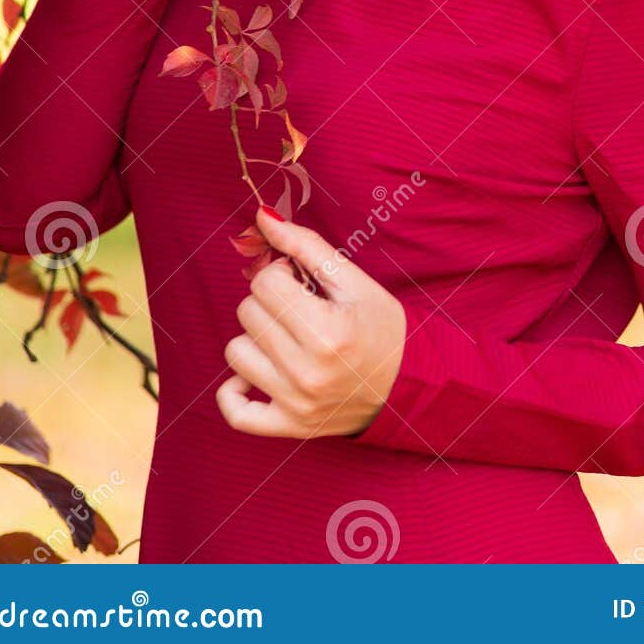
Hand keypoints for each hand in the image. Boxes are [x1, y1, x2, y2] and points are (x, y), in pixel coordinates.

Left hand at [215, 207, 406, 439]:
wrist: (408, 384)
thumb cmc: (382, 327)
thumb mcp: (353, 281)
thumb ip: (305, 245)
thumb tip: (262, 216)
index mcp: (327, 331)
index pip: (265, 284)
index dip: (281, 273)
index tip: (301, 281)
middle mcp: (308, 372)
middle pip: (248, 314)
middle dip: (269, 301)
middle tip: (298, 306)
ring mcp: (296, 404)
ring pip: (236, 353)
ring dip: (256, 338)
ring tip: (286, 336)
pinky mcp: (289, 427)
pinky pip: (236, 413)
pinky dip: (235, 391)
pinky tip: (255, 373)